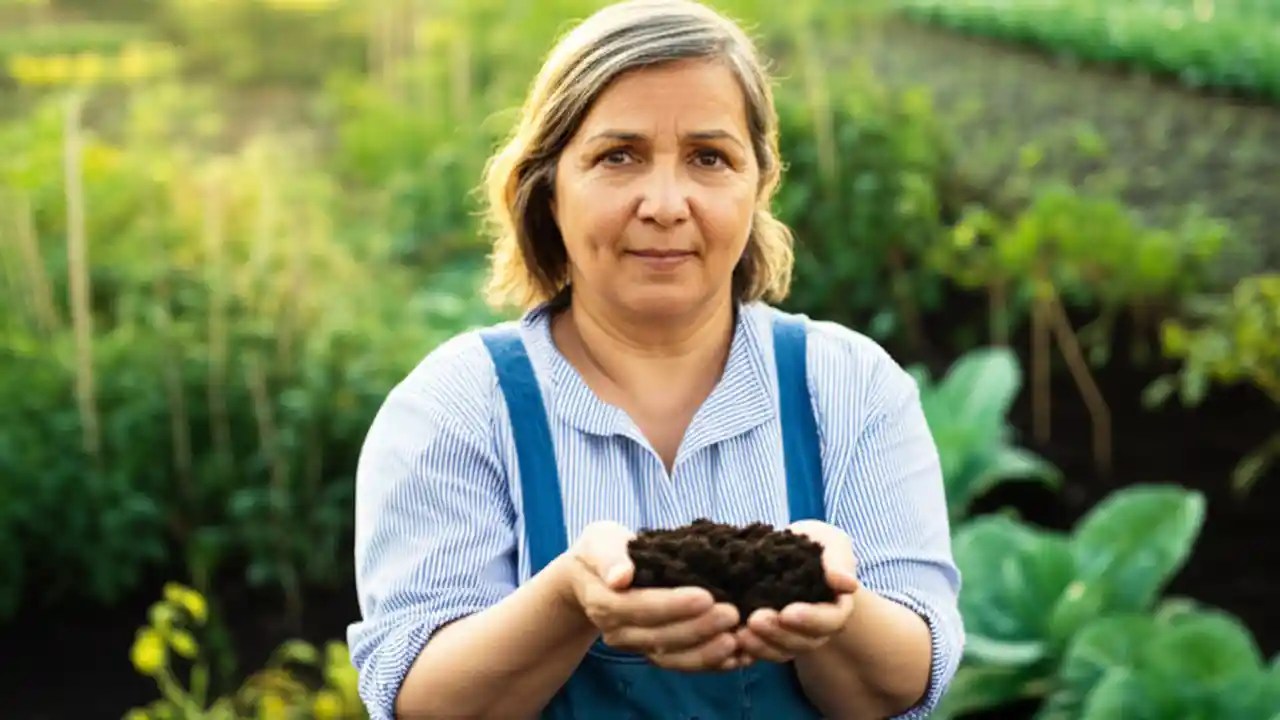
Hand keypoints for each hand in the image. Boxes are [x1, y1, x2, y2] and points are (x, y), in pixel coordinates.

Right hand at [560, 520, 743, 671]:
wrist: (593, 578)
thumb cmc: (602, 552)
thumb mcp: (599, 542)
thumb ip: (608, 557)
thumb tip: (620, 577)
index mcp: (604, 602)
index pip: (639, 607)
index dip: (672, 605)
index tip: (706, 596)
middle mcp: (618, 631)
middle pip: (659, 637)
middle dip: (698, 628)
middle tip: (732, 614)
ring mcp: (637, 645)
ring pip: (672, 657)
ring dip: (707, 653)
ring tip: (738, 641)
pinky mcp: (654, 652)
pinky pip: (681, 664)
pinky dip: (710, 663)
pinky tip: (738, 657)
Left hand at [733, 520, 859, 663]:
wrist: (785, 552)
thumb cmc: (813, 544)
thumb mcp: (830, 542)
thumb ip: (838, 560)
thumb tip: (847, 584)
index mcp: (835, 607)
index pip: (830, 621)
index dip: (810, 620)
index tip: (788, 613)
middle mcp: (816, 629)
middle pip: (803, 641)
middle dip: (779, 634)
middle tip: (755, 621)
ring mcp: (791, 637)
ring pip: (781, 651)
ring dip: (761, 645)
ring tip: (740, 634)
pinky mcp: (768, 639)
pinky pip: (761, 652)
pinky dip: (747, 650)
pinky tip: (731, 639)